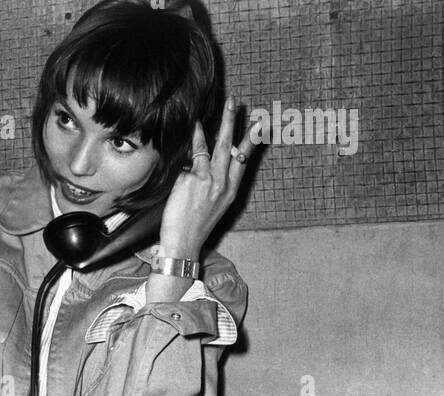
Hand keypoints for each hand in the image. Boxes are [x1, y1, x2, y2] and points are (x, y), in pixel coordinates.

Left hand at [157, 97, 259, 258]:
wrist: (182, 244)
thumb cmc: (194, 227)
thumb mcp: (213, 206)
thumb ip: (215, 184)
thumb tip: (210, 163)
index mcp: (230, 192)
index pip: (243, 161)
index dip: (252, 141)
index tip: (261, 125)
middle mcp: (222, 184)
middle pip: (231, 147)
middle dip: (234, 122)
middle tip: (234, 102)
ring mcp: (208, 180)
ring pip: (215, 145)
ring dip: (219, 123)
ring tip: (221, 106)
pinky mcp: (192, 179)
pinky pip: (194, 154)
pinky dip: (196, 139)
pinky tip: (196, 128)